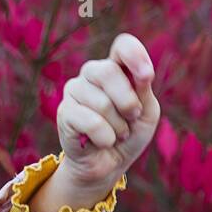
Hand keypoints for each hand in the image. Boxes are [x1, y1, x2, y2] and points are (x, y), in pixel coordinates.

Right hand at [56, 32, 160, 190]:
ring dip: (119, 127)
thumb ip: (144, 92)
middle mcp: (92, 73)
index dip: (135, 55)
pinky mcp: (64, 112)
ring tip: (116, 133)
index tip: (147, 77)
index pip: (123, 46)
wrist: (109, 165)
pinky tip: (102, 141)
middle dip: (128, 102)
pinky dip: (106, 138)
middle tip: (132, 117)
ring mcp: (74, 90)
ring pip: (102, 103)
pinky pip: (92, 123)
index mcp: (116, 68)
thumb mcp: (146, 113)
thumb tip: (142, 76)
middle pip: (109, 71)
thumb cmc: (130, 135)